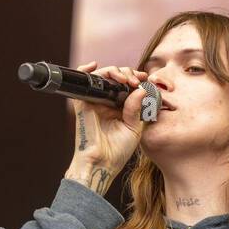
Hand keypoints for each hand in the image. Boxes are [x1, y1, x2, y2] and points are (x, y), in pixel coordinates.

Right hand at [65, 61, 150, 194]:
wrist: (102, 163)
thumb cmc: (118, 150)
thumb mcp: (135, 128)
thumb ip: (137, 108)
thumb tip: (141, 88)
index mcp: (121, 107)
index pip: (128, 84)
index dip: (136, 77)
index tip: (146, 78)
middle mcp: (107, 101)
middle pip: (116, 76)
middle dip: (128, 73)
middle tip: (136, 80)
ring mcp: (95, 101)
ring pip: (102, 75)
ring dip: (115, 71)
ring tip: (125, 78)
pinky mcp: (83, 102)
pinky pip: (82, 81)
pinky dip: (85, 69)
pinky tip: (94, 65)